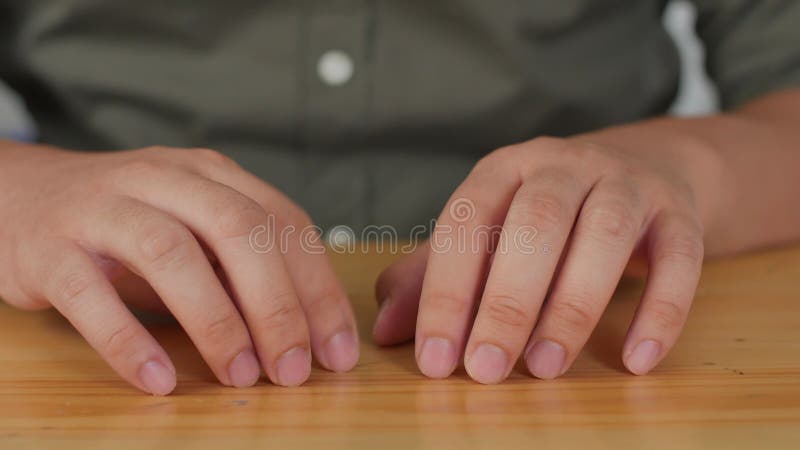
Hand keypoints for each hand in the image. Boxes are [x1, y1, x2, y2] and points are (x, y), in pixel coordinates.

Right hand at [0, 143, 358, 393]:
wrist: (20, 196)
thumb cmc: (128, 226)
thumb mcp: (194, 231)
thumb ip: (241, 270)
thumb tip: (306, 333)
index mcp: (211, 175)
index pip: (284, 223)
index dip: (318, 289)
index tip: (337, 350)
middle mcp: (163, 178)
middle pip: (238, 231)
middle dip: (277, 306)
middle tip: (294, 370)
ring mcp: (102, 208)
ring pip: (170, 253)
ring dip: (215, 321)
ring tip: (241, 376)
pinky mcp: (49, 247)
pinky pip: (90, 295)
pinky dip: (129, 342)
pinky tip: (159, 381)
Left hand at [373, 136, 709, 382]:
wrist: (641, 167)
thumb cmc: (544, 216)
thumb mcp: (486, 234)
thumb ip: (432, 275)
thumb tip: (385, 330)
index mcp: (504, 169)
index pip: (466, 223)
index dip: (446, 291)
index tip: (436, 358)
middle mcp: (563, 165)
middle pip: (535, 224)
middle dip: (507, 302)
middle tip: (486, 370)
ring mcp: (627, 182)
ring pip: (603, 235)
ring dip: (573, 306)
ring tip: (545, 368)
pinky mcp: (680, 212)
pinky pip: (679, 258)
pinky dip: (661, 310)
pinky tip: (636, 360)